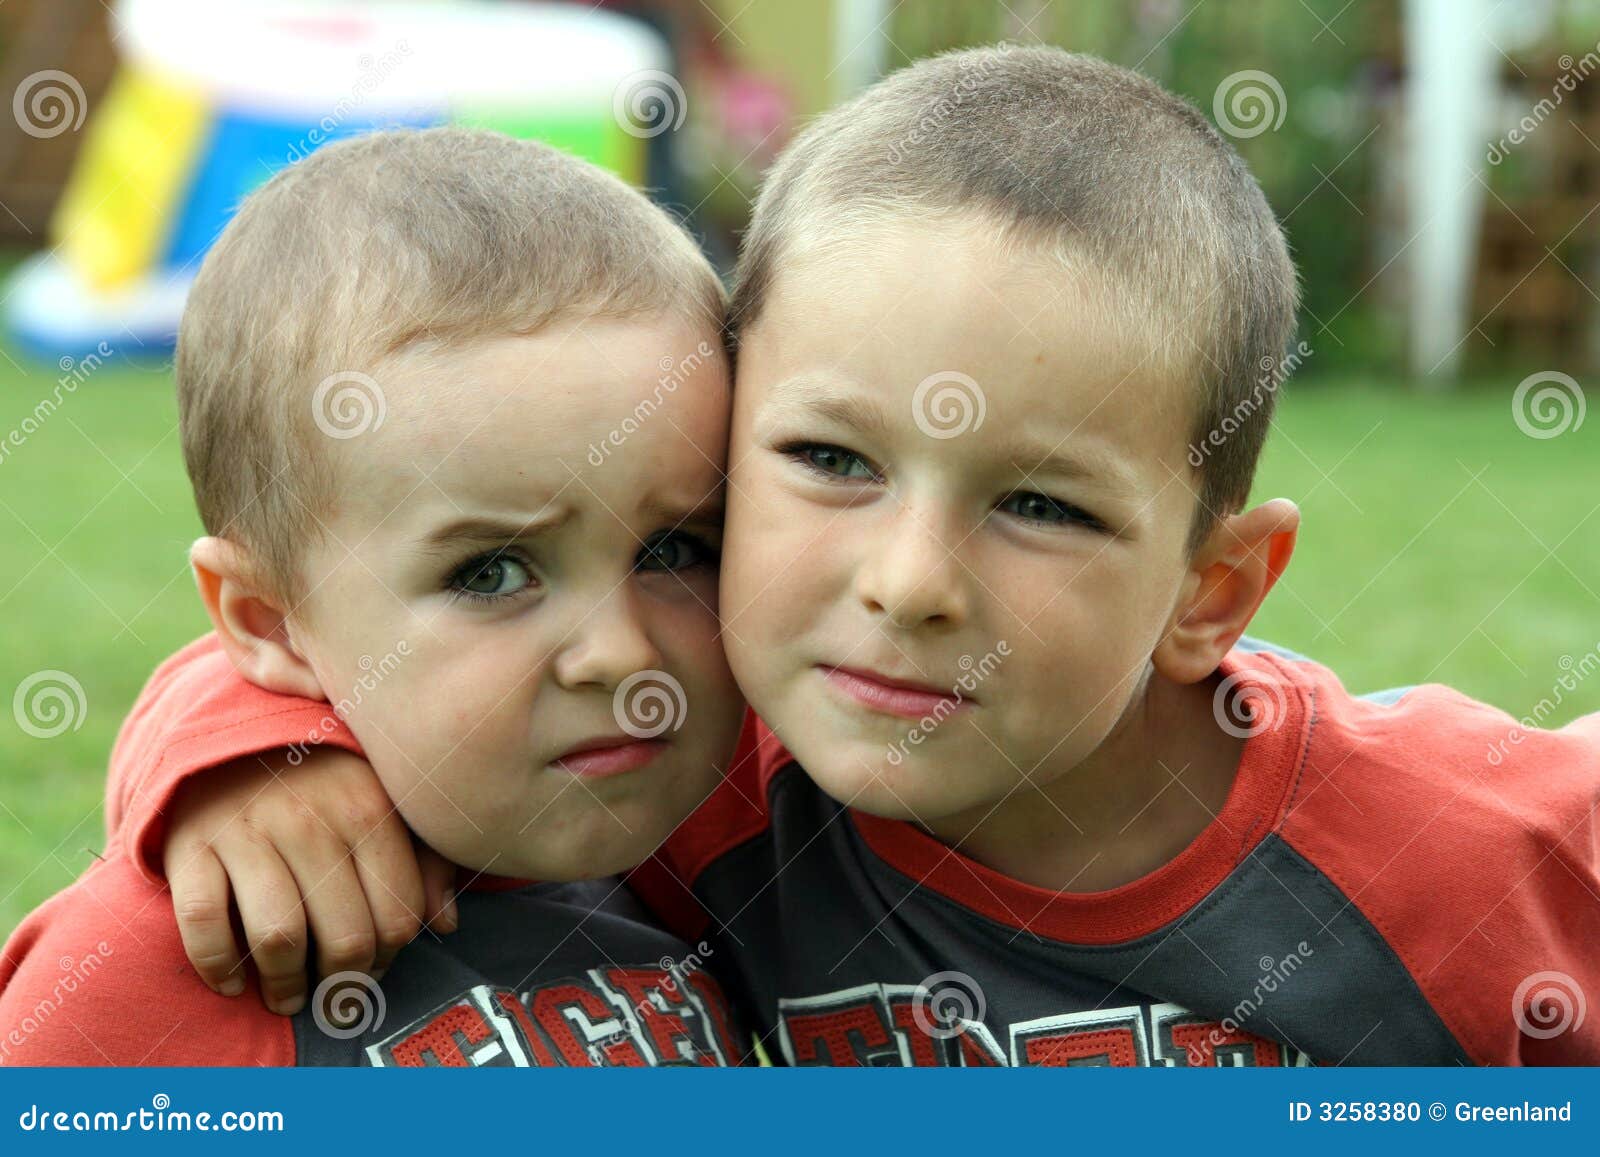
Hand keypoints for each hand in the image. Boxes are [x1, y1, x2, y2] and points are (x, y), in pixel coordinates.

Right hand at [161, 746, 459, 1013]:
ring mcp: (248, 831)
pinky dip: (217, 966)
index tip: (374, 967)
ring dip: (286, 987)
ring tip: (288, 998)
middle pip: (345, 938)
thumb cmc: (324, 778)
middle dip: (343, 983)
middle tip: (334, 996)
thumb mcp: (385, 800)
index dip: (390, 958)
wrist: (233, 731)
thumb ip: (424, 859)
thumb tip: (446, 924)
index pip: (397, 917)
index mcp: (370, 808)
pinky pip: (204, 923)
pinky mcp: (191, 844)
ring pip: (279, 939)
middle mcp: (311, 819)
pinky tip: (232, 982)